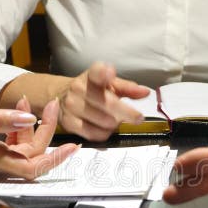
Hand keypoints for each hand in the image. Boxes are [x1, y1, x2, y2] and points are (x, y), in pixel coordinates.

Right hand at [0, 62, 149, 141]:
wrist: (62, 96)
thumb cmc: (93, 91)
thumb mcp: (110, 85)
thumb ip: (128, 88)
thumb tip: (145, 92)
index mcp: (91, 75)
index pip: (96, 72)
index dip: (103, 73)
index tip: (110, 73)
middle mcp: (78, 88)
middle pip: (109, 104)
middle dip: (127, 114)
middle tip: (136, 117)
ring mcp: (72, 106)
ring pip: (104, 122)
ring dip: (115, 125)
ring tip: (114, 121)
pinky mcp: (68, 122)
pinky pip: (94, 134)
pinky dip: (105, 134)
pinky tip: (105, 129)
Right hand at [0, 98, 78, 179]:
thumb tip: (27, 119)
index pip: (32, 167)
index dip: (55, 160)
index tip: (73, 146)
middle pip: (30, 153)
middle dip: (44, 129)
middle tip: (51, 105)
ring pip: (19, 146)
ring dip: (29, 125)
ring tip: (25, 100)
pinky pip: (6, 143)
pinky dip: (14, 126)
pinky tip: (13, 109)